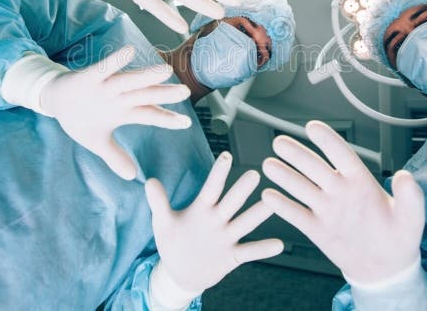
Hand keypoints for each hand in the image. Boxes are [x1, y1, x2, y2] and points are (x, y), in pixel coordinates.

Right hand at [40, 46, 191, 179]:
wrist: (55, 100)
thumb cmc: (79, 118)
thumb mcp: (96, 142)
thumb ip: (114, 156)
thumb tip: (132, 177)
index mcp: (124, 111)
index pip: (150, 115)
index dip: (167, 118)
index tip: (187, 123)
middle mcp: (120, 97)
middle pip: (146, 96)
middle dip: (164, 94)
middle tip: (186, 92)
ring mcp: (107, 86)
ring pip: (130, 81)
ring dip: (147, 76)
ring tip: (167, 70)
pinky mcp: (90, 77)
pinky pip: (104, 68)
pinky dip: (115, 61)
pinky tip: (130, 51)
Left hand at [146, 152, 283, 297]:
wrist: (182, 271)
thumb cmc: (173, 241)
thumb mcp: (163, 222)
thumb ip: (158, 202)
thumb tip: (148, 181)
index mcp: (202, 208)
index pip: (211, 188)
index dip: (218, 173)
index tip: (226, 155)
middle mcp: (218, 219)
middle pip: (231, 202)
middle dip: (241, 189)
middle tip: (255, 173)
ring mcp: (227, 237)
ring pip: (244, 223)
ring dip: (257, 214)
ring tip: (271, 203)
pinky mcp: (233, 256)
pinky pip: (250, 251)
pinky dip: (263, 249)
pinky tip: (279, 245)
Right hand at [261, 121, 423, 283]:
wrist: (385, 268)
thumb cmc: (400, 238)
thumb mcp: (412, 218)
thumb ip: (410, 197)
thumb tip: (405, 176)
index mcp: (361, 181)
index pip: (341, 155)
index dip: (328, 141)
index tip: (312, 127)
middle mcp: (340, 190)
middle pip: (314, 167)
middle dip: (297, 154)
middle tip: (279, 143)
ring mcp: (326, 208)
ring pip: (301, 187)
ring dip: (285, 176)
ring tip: (268, 164)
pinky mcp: (317, 228)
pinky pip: (297, 214)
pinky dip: (282, 206)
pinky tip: (268, 196)